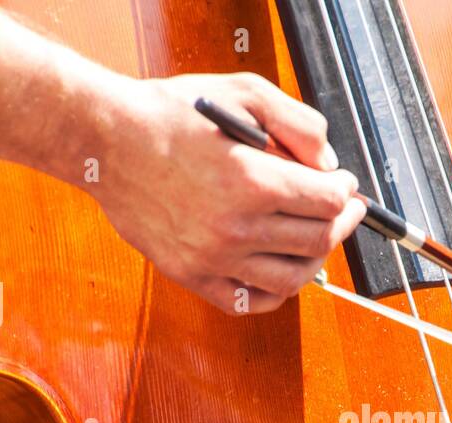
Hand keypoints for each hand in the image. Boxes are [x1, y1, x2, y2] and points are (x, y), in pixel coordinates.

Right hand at [90, 72, 365, 313]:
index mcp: (252, 182)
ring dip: (314, 259)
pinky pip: (248, 302)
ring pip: (291, 279)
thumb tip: (328, 163)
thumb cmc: (170, 114)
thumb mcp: (244, 92)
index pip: (328, 203)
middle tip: (343, 209)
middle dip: (340, 223)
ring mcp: (212, 258)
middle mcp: (235, 228)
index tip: (344, 184)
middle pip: (317, 241)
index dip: (346, 192)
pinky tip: (280, 269)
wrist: (106, 142)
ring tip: (316, 239)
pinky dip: (275, 292)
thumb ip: (298, 123)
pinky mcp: (191, 275)